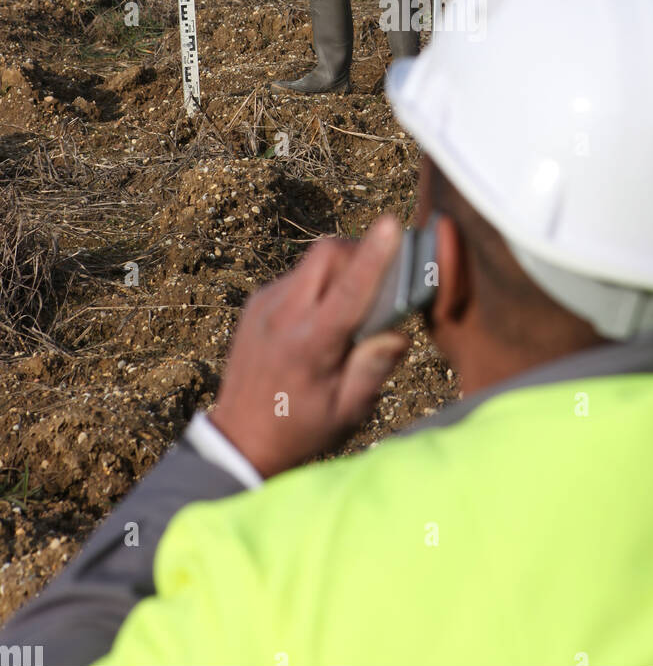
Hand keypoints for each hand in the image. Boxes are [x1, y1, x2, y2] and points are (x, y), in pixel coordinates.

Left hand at [208, 215, 408, 477]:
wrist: (239, 440)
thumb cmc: (301, 431)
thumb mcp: (348, 411)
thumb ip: (375, 366)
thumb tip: (399, 330)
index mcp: (310, 345)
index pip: (350, 288)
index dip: (374, 254)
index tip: (391, 225)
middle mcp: (283, 316)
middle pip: (326, 253)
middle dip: (358, 252)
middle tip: (378, 278)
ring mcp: (264, 305)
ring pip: (311, 262)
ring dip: (338, 270)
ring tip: (350, 307)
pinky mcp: (256, 303)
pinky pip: (296, 277)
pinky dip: (318, 285)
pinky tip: (322, 318)